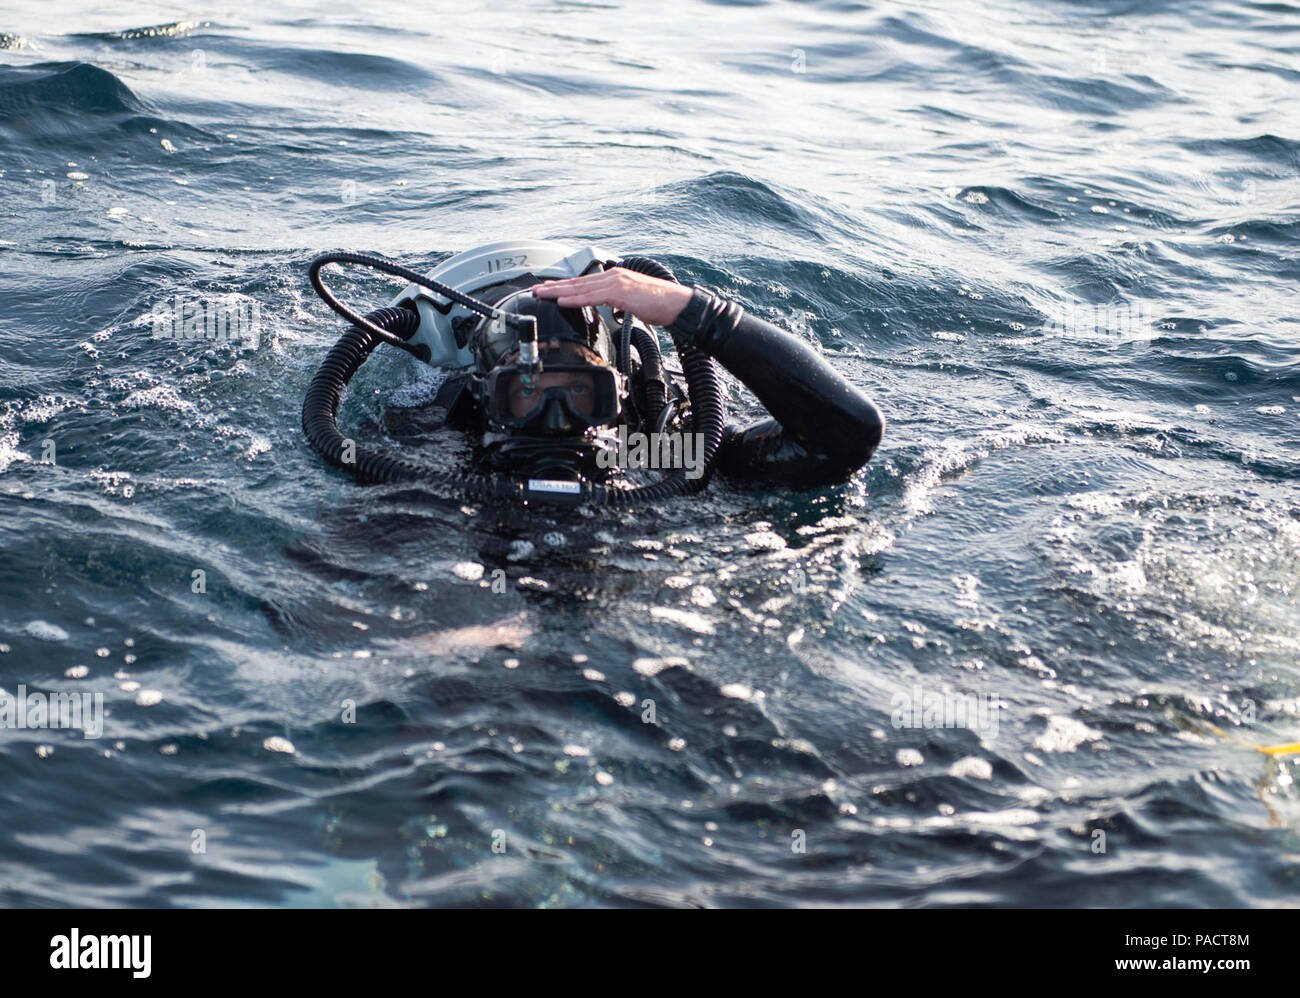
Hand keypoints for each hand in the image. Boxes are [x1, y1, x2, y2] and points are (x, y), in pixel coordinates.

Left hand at [531, 267, 693, 326]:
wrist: (677, 304)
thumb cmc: (660, 304)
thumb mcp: (633, 303)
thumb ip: (618, 303)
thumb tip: (610, 310)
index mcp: (616, 278)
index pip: (584, 283)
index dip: (564, 286)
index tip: (549, 290)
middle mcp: (613, 276)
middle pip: (577, 283)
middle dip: (554, 286)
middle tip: (535, 290)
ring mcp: (616, 283)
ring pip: (580, 288)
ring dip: (558, 291)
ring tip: (541, 294)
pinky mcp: (620, 293)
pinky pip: (592, 297)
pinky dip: (575, 299)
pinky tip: (562, 301)